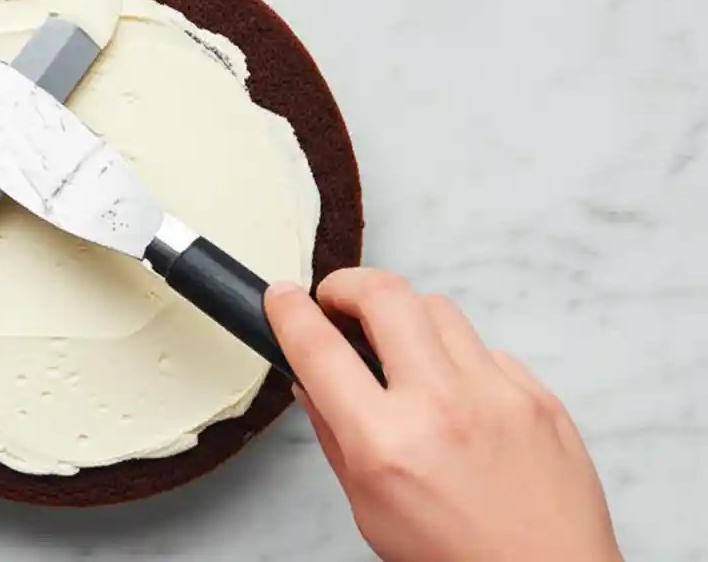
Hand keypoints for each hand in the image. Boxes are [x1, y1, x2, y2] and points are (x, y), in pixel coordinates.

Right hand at [266, 269, 620, 561]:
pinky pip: (484, 348)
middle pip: (384, 295)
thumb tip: (311, 380)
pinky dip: (457, 358)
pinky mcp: (536, 394)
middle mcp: (442, 406)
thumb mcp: (368, 508)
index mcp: (386, 444)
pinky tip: (454, 393)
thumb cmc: (455, 558)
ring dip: (403, 315)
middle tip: (337, 301)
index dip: (289, 311)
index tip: (282, 297)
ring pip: (437, 307)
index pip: (319, 348)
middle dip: (347, 284)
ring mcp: (497, 394)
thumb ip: (335, 436)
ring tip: (397, 347)